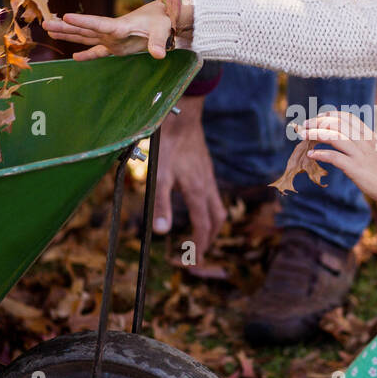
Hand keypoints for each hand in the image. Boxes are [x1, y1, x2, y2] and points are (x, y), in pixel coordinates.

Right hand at [45, 0, 173, 60]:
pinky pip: (97, 50)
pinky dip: (87, 54)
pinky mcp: (115, 46)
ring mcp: (111, 39)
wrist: (163, 17)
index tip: (66, 17)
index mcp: (119, 26)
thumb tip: (159, 55)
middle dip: (65, 27)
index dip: (83, 21)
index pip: (98, 24)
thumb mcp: (162, 30)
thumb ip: (159, 42)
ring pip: (86, 37)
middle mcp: (111, 32)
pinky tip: (75, 57)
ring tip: (50, 31)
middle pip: (84, 29)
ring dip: (69, 35)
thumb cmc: (163, 21)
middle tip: (45, 24)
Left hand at [152, 96, 226, 265]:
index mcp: (197, 192)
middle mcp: (207, 186)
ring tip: (200, 235)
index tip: (193, 260)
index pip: (203, 226)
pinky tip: (195, 205)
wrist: (181, 117)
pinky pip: (212, 195)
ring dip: (210, 225)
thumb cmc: (167, 145)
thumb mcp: (159, 177)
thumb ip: (160, 204)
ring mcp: (208, 177)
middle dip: (208, 240)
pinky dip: (208, 209)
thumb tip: (163, 231)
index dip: (199, 246)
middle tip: (198, 254)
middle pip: (216, 220)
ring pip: (217, 207)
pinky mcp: (205, 169)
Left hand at [296, 110, 376, 209]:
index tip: (317, 118)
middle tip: (304, 125)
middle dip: (317, 122)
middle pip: (337, 123)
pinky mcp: (356, 168)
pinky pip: (335, 157)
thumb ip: (363, 143)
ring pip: (334, 136)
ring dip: (315, 134)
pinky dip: (321, 154)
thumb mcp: (376, 151)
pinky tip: (312, 155)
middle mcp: (364, 140)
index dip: (329, 115)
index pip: (347, 117)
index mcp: (369, 134)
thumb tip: (346, 139)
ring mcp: (360, 154)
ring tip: (303, 136)